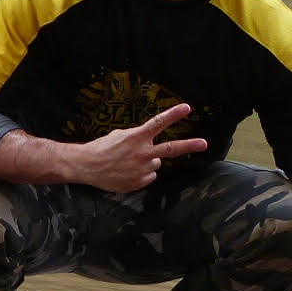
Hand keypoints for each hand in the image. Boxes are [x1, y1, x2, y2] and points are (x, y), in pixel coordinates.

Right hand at [75, 103, 209, 191]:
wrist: (87, 166)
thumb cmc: (101, 148)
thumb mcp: (120, 135)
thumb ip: (138, 137)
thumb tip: (150, 142)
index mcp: (136, 137)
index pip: (159, 123)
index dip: (174, 114)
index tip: (187, 108)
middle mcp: (142, 153)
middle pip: (171, 149)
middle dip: (190, 145)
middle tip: (204, 143)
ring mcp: (142, 169)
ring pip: (156, 163)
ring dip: (147, 161)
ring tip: (128, 162)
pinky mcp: (139, 182)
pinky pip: (149, 175)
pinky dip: (141, 173)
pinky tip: (127, 171)